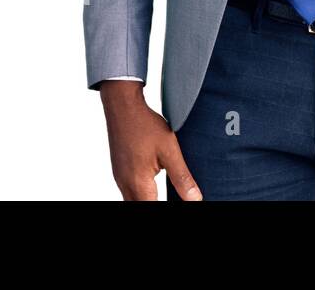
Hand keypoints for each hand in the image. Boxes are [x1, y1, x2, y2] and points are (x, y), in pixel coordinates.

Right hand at [100, 81, 201, 200]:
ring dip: (148, 200)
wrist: (122, 106)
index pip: (152, 208)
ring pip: (132, 200)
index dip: (165, 208)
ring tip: (163, 194)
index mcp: (138, 183)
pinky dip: (141, 194)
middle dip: (155, 203)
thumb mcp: (170, 151)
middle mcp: (125, 184)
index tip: (179, 200)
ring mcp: (119, 178)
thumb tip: (195, 199)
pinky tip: (152, 188)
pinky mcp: (119, 171)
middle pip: (140, 206)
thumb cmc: (144, 125)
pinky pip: (128, 191)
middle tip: (173, 196)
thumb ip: (182, 178)